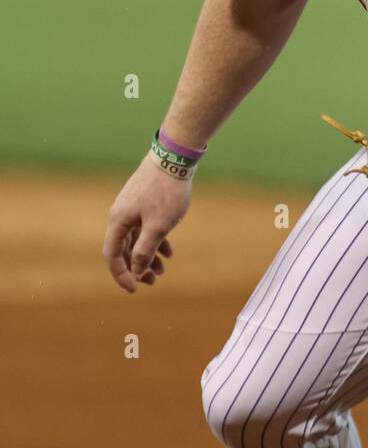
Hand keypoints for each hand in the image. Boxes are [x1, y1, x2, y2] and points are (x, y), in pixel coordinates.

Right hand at [102, 154, 192, 292]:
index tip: (135, 289)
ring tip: (163, 270)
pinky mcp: (144, 202)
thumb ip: (145, 250)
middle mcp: (121, 215)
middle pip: (123, 249)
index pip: (112, 255)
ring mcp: (132, 207)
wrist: (174, 158)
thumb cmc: (166, 193)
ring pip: (136, 239)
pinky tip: (169, 252)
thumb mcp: (158, 227)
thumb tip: (135, 270)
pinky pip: (145, 227)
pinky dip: (155, 241)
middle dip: (136, 267)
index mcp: (118, 221)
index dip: (121, 274)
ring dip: (147, 256)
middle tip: (153, 281)